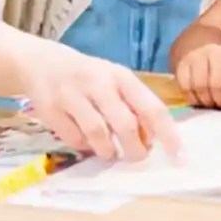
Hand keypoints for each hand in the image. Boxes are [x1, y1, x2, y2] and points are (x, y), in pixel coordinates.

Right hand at [19, 45, 180, 161]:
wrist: (43, 63)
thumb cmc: (89, 77)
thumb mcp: (115, 82)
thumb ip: (134, 106)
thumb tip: (153, 139)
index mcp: (121, 76)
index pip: (151, 107)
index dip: (167, 133)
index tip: (177, 154)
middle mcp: (98, 83)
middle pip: (125, 124)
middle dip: (135, 149)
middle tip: (137, 157)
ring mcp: (72, 95)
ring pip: (98, 134)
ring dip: (108, 151)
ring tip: (110, 153)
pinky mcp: (51, 110)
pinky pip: (74, 138)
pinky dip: (84, 146)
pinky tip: (85, 141)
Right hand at [175, 44, 220, 108]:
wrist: (204, 50)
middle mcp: (215, 52)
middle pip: (217, 85)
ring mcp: (197, 57)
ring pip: (200, 86)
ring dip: (206, 101)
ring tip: (211, 103)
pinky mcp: (181, 65)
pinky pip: (185, 87)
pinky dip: (192, 98)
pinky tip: (199, 99)